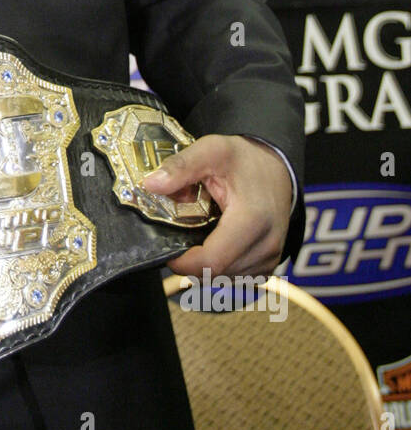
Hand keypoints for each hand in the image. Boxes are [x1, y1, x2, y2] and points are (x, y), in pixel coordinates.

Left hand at [141, 135, 291, 277]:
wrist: (278, 169)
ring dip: (204, 264)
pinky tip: (216, 243)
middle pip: (214, 274)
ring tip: (203, 234)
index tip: (169, 245)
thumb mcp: (212, 150)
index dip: (182, 262)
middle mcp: (266, 245)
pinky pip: (235, 278)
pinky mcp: (268, 266)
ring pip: (223, 279)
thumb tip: (151, 184)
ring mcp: (269, 259)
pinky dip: (219, 266)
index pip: (210, 263)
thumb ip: (181, 166)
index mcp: (252, 220)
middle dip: (190, 260)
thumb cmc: (245, 160)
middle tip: (183, 233)